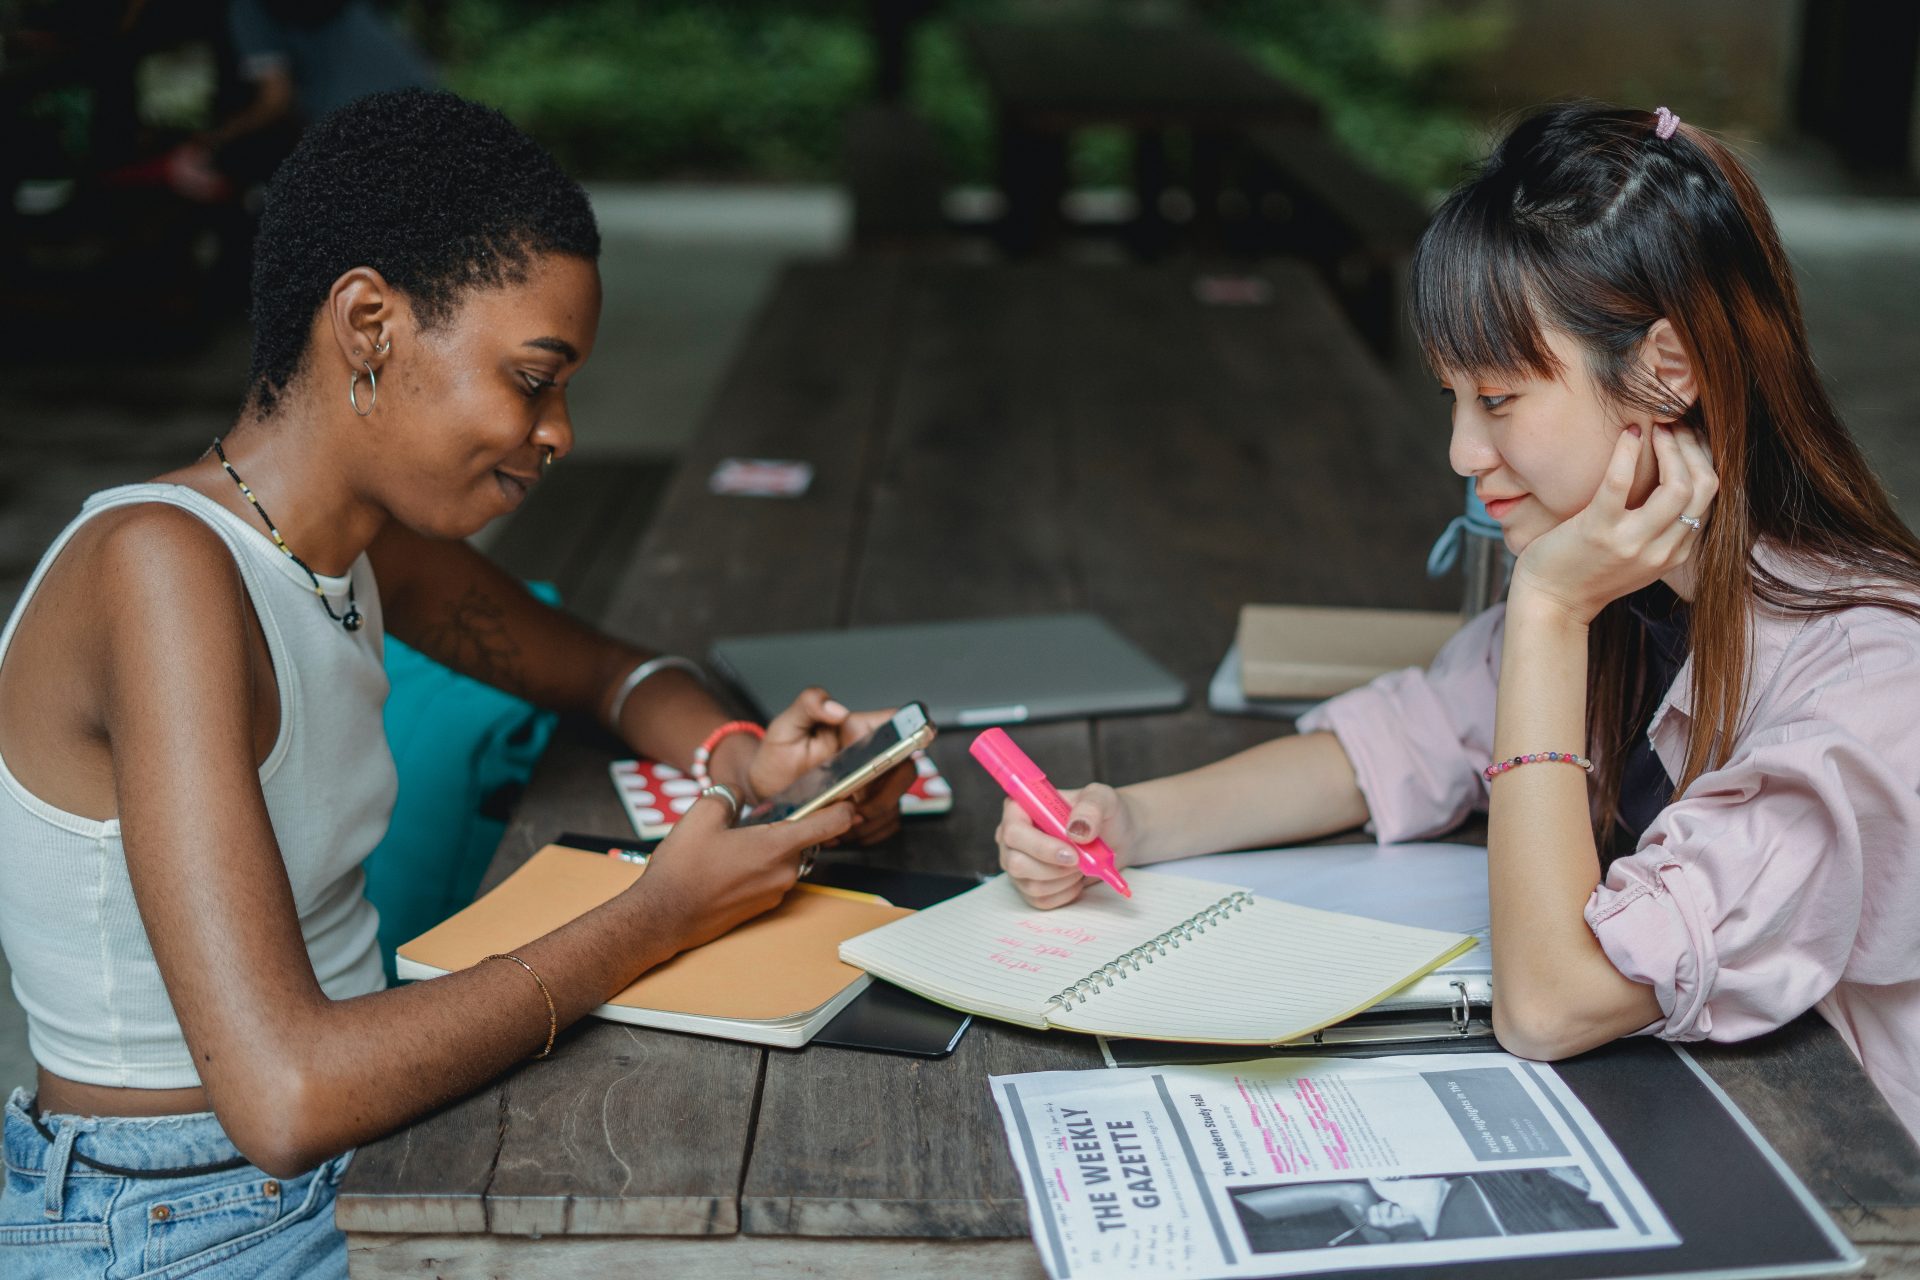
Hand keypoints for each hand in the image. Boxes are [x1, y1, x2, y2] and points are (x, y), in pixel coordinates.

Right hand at [636, 788, 856, 952]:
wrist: (663, 916)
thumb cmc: (682, 869)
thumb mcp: (702, 814)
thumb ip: (729, 795)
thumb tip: (739, 797)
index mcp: (776, 847)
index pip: (829, 824)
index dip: (843, 808)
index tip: (850, 799)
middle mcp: (783, 873)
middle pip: (803, 840)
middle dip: (786, 826)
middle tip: (754, 819)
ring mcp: (774, 893)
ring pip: (784, 859)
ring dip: (769, 848)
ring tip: (733, 844)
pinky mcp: (762, 908)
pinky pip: (771, 877)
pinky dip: (758, 867)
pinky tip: (728, 865)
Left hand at [744, 688, 924, 844]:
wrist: (767, 792)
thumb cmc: (777, 757)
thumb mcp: (784, 727)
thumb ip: (808, 704)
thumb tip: (837, 709)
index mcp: (856, 730)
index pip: (896, 722)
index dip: (910, 733)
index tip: (901, 754)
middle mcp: (871, 755)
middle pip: (905, 769)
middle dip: (886, 794)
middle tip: (855, 807)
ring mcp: (874, 784)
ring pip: (897, 801)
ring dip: (874, 818)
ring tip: (843, 822)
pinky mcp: (871, 808)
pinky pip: (887, 823)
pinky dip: (870, 833)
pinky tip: (846, 831)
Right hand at [995, 782, 1138, 909]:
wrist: (1115, 837)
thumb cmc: (1103, 814)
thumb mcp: (1103, 799)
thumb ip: (1090, 808)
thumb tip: (1075, 830)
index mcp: (1020, 809)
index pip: (1014, 832)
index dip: (1040, 847)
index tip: (1072, 854)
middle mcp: (1012, 837)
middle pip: (1016, 863)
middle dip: (1054, 868)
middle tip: (1081, 862)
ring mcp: (1017, 863)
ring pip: (1031, 885)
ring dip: (1064, 880)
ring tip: (1082, 865)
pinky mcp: (1028, 886)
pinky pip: (1041, 900)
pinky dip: (1065, 893)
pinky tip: (1076, 878)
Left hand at [1507, 424, 1718, 625]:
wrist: (1550, 603)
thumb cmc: (1586, 572)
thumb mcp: (1637, 557)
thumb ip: (1658, 529)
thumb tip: (1671, 480)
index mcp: (1675, 553)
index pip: (1709, 498)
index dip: (1704, 460)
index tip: (1688, 438)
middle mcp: (1661, 550)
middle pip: (1704, 488)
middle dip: (1694, 449)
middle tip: (1675, 426)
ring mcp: (1631, 542)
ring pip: (1678, 486)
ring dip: (1672, 448)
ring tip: (1656, 428)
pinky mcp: (1598, 531)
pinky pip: (1620, 482)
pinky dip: (1627, 452)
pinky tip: (1629, 434)